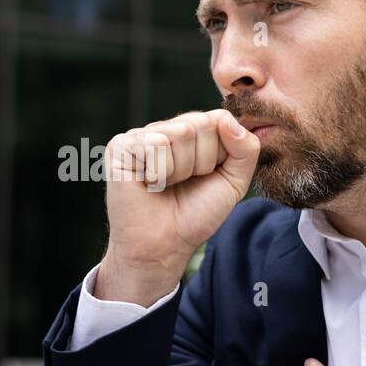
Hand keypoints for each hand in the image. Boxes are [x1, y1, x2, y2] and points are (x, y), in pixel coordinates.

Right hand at [96, 110, 259, 305]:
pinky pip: (154, 144)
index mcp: (192, 132)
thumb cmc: (195, 214)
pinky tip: (147, 184)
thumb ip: (246, 149)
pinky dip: (157, 173)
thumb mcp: (233, 182)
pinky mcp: (120, 146)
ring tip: (164, 185)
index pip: (219, 119)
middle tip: (182, 184)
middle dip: (199, 163)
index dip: (219, 154)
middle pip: (199, 125)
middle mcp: (166, 128)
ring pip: (179, 133)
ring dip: (178, 170)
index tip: (205, 177)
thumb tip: (228, 119)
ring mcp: (142, 135)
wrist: (163, 246)